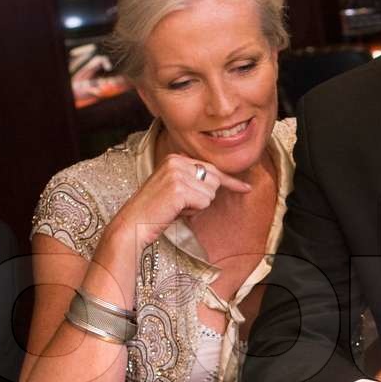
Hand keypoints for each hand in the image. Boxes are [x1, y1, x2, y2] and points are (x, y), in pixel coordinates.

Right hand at [111, 153, 250, 249]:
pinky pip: (204, 202)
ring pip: (210, 193)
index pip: (211, 168)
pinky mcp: (179, 188)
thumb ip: (195, 181)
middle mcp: (176, 160)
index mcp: (175, 158)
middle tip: (181, 205)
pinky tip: (176, 210)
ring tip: (176, 207)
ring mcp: (177, 173)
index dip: (229, 181)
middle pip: (214, 180)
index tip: (245, 187)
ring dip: (197, 205)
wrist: (134, 223)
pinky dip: (193, 211)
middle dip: (204, 197)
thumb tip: (222, 181)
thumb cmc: (156, 210)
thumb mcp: (176, 188)